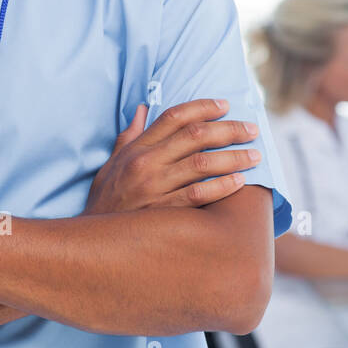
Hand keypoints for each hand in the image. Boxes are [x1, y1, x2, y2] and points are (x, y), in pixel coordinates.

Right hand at [84, 99, 261, 214]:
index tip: (225, 105)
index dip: (203, 107)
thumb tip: (142, 108)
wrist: (92, 242)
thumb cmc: (106, 201)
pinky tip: (240, 182)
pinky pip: (198, 196)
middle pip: (195, 136)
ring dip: (233, 157)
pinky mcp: (162, 214)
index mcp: (136, 149)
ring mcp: (154, 188)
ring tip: (254, 155)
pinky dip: (221, 187)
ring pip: (201, 164)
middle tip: (252, 129)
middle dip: (229, 129)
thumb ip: (129, 135)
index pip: (174, 117)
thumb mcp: (111, 163)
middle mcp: (146, 164)